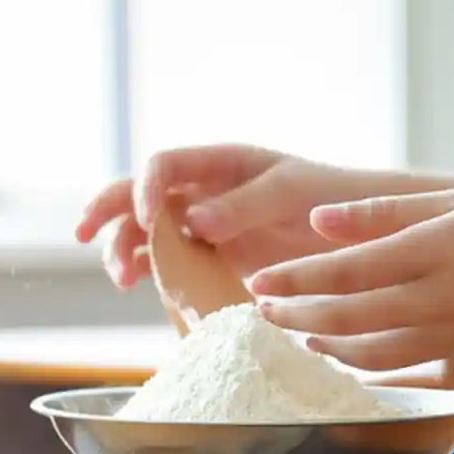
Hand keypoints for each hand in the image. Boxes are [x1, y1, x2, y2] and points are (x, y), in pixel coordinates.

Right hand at [74, 143, 453, 287]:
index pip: (164, 165)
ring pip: (146, 235)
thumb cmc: (335, 203)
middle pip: (138, 195)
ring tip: (124, 279)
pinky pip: (169, 266)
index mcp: (221, 164)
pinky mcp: (211, 263)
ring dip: (125, 250)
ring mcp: (204, 229)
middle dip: (106, 212)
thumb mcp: (293, 195)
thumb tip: (190, 220)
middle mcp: (204, 193)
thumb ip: (243, 205)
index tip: (144, 217)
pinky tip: (144, 290)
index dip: (144, 187)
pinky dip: (151, 276)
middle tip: (84, 237)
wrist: (369, 243)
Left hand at [251, 183, 453, 387]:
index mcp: (433, 255)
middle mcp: (439, 305)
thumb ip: (390, 214)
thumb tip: (322, 221)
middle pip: (345, 320)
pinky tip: (354, 369)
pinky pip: (411, 379)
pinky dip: (372, 375)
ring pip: (372, 356)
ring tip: (298, 339)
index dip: (292, 281)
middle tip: (260, 313)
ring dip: (325, 349)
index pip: (341, 274)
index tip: (257, 282)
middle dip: (294, 317)